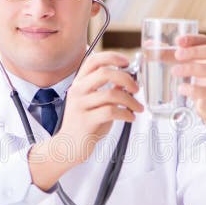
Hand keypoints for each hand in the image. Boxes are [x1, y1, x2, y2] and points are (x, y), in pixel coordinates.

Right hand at [29, 52, 141, 189]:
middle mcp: (77, 91)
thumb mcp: (96, 104)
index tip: (126, 62)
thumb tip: (127, 81)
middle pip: (104, 73)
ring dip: (130, 100)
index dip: (111, 57)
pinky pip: (111, 112)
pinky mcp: (85, 121)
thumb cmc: (85, 125)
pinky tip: (130, 117)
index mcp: (79, 83)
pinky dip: (126, 113)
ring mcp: (80, 106)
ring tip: (137, 108)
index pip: (93, 61)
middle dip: (126, 78)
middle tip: (136, 89)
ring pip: (111, 94)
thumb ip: (109, 91)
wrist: (68, 147)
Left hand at [172, 34, 205, 125]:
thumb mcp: (190, 65)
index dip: (195, 39)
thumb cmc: (203, 81)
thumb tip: (149, 45)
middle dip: (194, 52)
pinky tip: (181, 88)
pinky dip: (194, 90)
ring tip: (174, 71)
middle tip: (177, 55)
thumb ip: (172, 55)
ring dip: (192, 68)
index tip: (178, 41)